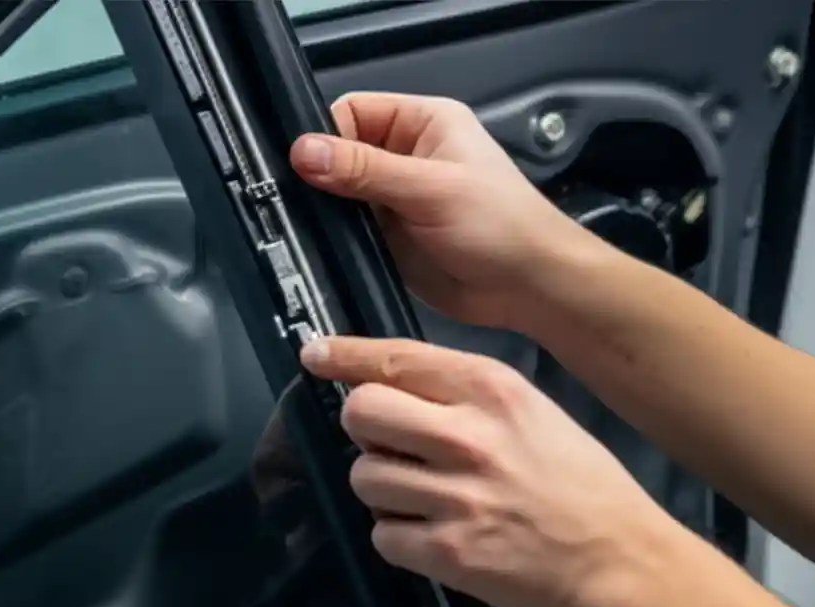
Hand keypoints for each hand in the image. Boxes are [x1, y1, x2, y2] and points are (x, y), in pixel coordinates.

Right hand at [290, 92, 588, 329]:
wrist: (529, 286)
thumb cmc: (498, 224)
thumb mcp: (430, 188)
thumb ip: (365, 170)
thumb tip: (303, 151)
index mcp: (422, 122)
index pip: (352, 112)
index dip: (324, 135)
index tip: (300, 166)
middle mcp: (404, 155)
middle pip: (339, 153)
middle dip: (316, 175)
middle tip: (286, 199)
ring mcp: (394, 198)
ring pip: (338, 194)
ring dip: (321, 209)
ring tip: (296, 225)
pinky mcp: (388, 237)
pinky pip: (347, 230)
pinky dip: (332, 237)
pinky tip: (312, 247)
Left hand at [299, 335, 676, 606]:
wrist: (615, 557)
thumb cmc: (575, 478)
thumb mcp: (528, 409)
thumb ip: (461, 393)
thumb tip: (388, 383)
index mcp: (489, 389)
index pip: (394, 360)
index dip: (343, 356)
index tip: (315, 355)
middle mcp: (467, 436)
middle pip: (360, 412)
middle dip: (364, 428)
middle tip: (390, 444)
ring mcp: (454, 496)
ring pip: (363, 476)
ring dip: (383, 487)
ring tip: (423, 496)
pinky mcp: (446, 551)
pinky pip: (382, 535)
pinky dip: (399, 537)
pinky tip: (433, 533)